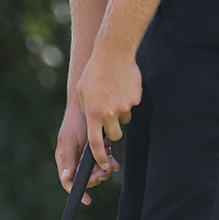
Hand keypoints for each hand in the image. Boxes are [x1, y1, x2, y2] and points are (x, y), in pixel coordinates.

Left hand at [75, 45, 138, 174]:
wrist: (113, 53)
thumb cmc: (94, 73)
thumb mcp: (83, 93)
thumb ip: (88, 112)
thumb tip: (96, 128)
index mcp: (93, 114)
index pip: (96, 144)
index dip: (99, 158)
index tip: (103, 166)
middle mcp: (109, 113)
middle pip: (115, 135)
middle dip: (113, 130)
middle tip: (108, 116)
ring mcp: (124, 107)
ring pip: (124, 120)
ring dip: (120, 114)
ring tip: (113, 95)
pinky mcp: (135, 99)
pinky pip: (132, 107)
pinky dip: (128, 101)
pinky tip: (122, 87)